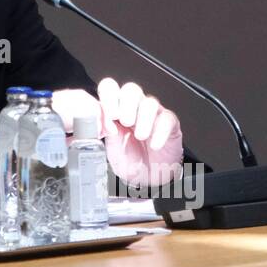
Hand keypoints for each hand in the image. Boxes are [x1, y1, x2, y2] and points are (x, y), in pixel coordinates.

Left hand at [51, 78, 183, 188]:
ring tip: (140, 136)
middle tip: (124, 122)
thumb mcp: (110, 148)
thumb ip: (104, 132)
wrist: (148, 178)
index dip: (109, 95)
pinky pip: (167, 118)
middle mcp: (135, 108)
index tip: (109, 114)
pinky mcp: (169, 124)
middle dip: (127, 104)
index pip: (110, 87)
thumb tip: (97, 121)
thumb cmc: (128, 161)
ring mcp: (153, 114)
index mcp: (116, 109)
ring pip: (150, 102)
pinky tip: (154, 144)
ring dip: (143, 118)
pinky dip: (160, 131)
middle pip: (131, 89)